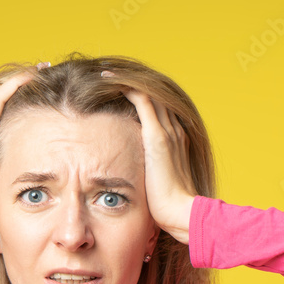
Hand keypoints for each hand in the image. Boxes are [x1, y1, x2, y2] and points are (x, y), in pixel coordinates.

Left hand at [108, 73, 195, 244]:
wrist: (180, 212)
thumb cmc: (166, 206)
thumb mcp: (155, 185)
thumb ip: (147, 175)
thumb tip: (132, 180)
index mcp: (176, 140)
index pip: (157, 109)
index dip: (138, 96)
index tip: (118, 90)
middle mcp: (175, 130)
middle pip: (153, 95)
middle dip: (130, 82)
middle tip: (107, 72)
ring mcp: (167, 131)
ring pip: (147, 92)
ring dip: (124, 80)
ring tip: (104, 71)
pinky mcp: (157, 136)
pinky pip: (141, 99)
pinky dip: (125, 87)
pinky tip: (107, 80)